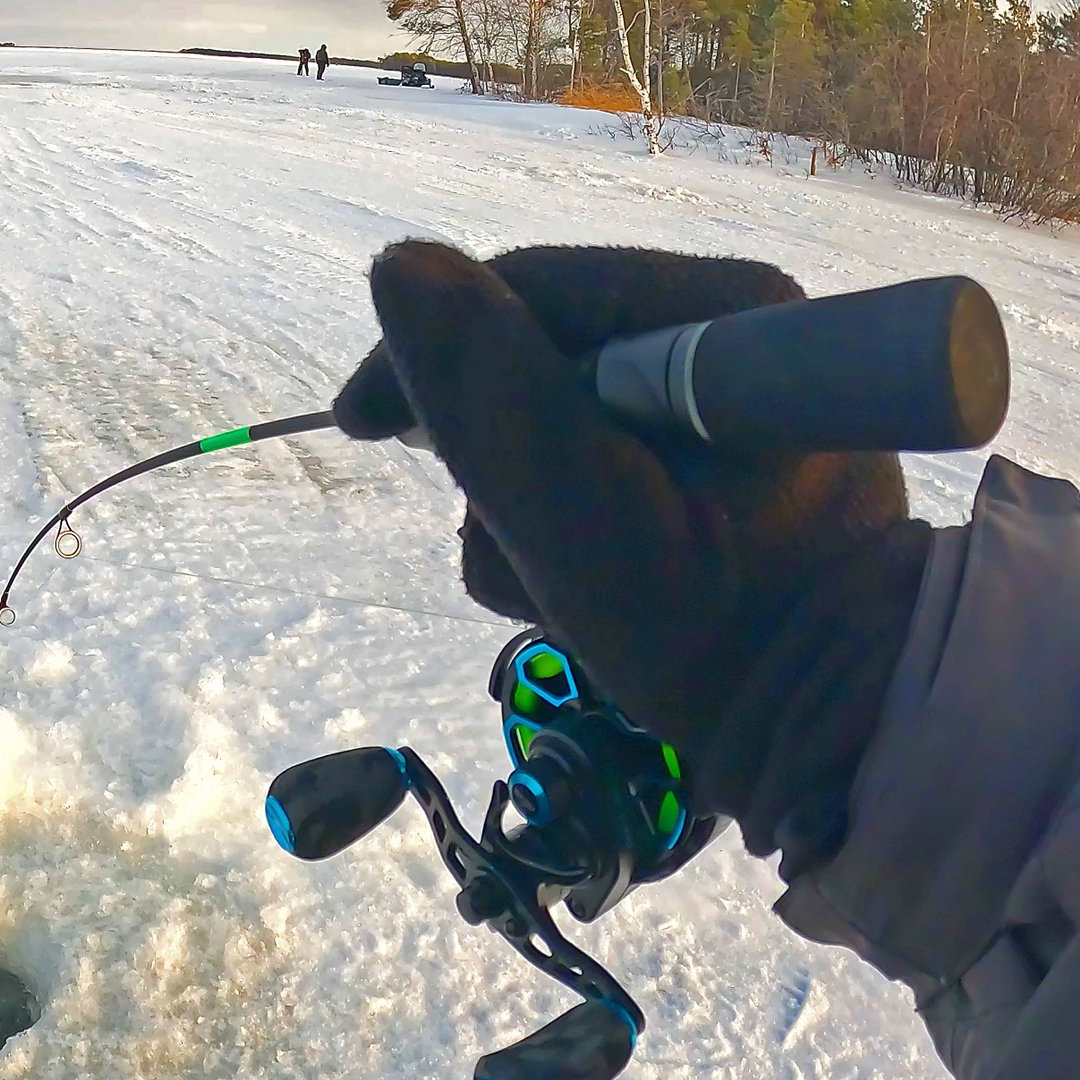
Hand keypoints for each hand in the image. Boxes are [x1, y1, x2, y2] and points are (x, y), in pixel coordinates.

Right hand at [335, 241, 929, 850]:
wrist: (834, 741)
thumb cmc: (717, 634)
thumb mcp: (584, 522)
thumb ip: (490, 398)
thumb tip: (398, 268)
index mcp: (724, 313)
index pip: (533, 290)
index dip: (430, 349)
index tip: (355, 424)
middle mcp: (726, 337)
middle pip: (538, 359)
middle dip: (495, 458)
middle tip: (499, 541)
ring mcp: (717, 407)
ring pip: (551, 423)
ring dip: (524, 510)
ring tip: (561, 588)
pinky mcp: (708, 467)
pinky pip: (589, 468)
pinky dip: (561, 532)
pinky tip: (586, 589)